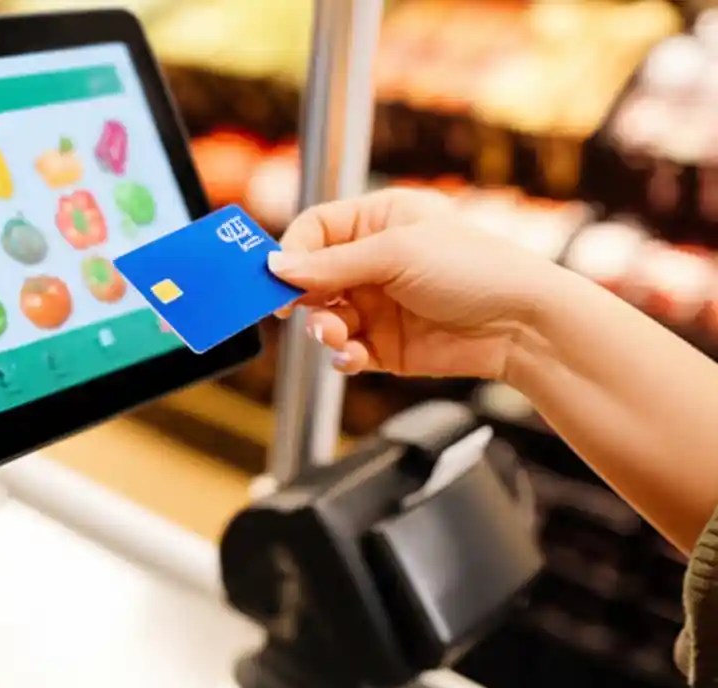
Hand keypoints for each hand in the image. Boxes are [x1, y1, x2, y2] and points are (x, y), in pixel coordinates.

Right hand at [268, 188, 571, 379]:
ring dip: (322, 329)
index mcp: (379, 220)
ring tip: (336, 336)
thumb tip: (277, 267)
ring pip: (324, 318)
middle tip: (293, 312)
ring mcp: (379, 304)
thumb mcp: (396, 254)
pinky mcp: (386, 345)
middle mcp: (374, 261)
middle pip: (311, 278)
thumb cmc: (475, 270)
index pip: (314, 230)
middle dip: (302, 297)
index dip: (291, 252)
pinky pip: (345, 351)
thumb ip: (331, 265)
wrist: (524, 325)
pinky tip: (351, 356)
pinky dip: (342, 356)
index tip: (274, 277)